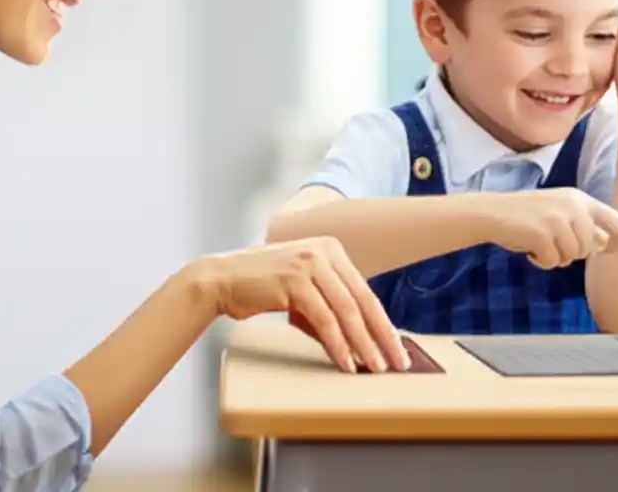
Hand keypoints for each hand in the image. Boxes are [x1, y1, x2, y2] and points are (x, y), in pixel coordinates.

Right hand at [203, 237, 409, 372]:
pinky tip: (346, 363)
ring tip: (375, 367)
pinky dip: (338, 345)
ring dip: (364, 344)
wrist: (220, 279)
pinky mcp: (295, 281)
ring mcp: (310, 263)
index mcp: (332, 249)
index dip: (383, 324)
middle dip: (383, 336)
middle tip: (397, 362)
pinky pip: (325, 319)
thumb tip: (359, 344)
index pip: (365, 292)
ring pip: (347, 311)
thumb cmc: (262, 288)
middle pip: (363, 301)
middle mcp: (324, 251)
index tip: (396, 348)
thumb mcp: (303, 293)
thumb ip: (330, 310)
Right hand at [471, 188, 617, 268]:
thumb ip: (582, 226)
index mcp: (579, 199)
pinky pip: (554, 261)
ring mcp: (558, 218)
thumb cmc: (524, 217)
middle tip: (548, 241)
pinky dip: (541, 261)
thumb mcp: (557, 214)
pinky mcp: (544, 233)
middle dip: (570, 252)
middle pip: (590, 247)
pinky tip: (529, 248)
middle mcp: (573, 206)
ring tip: (537, 242)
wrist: (491, 213)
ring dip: (555, 257)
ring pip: (572, 256)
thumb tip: (604, 244)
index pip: (613, 219)